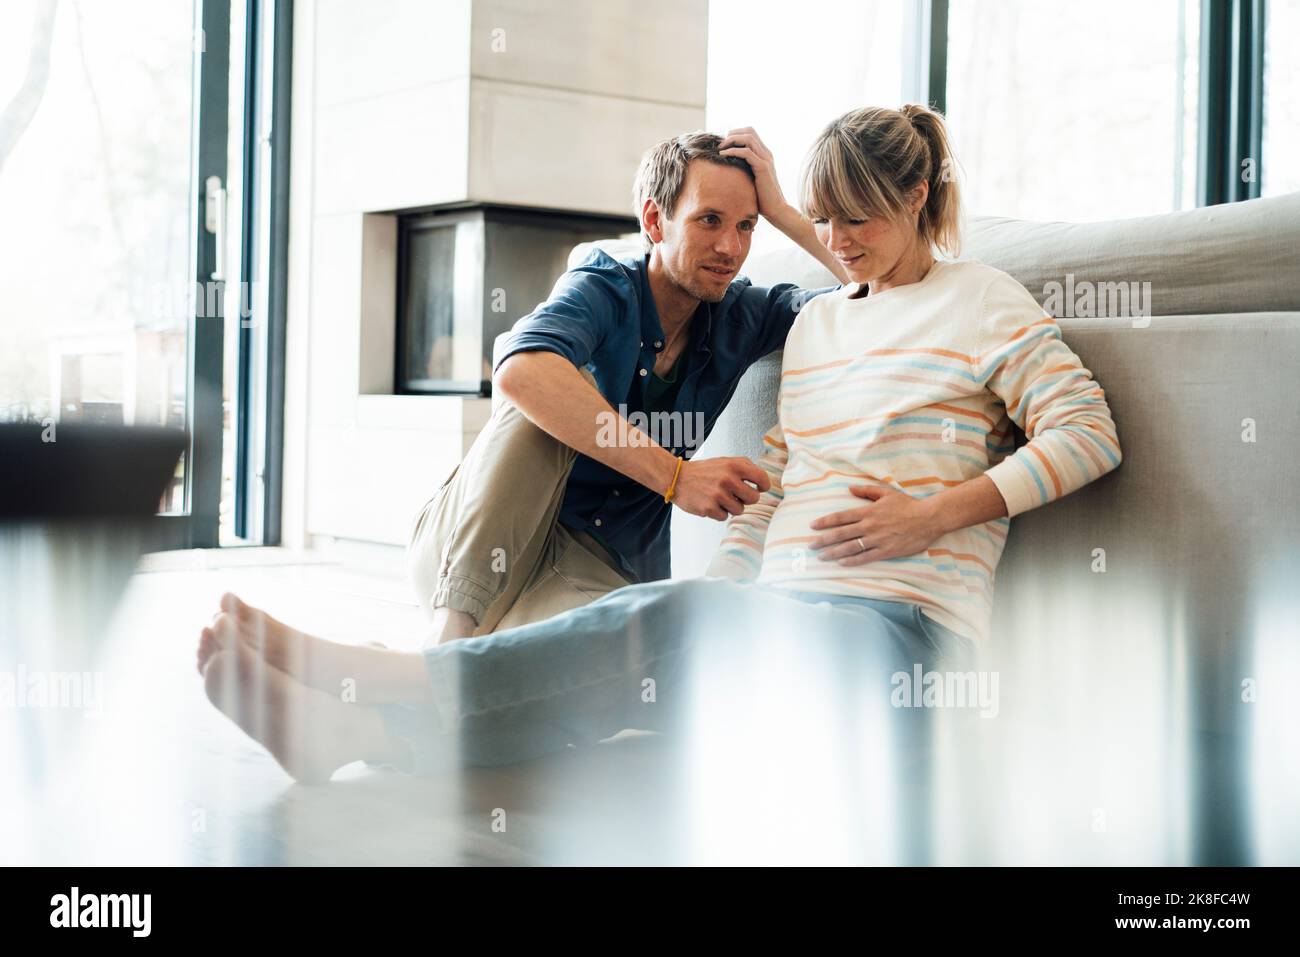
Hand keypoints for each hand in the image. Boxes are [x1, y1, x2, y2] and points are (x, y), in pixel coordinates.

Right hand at [672, 456, 770, 520]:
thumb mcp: (726, 461)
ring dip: (731, 506)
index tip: (759, 488)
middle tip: (737, 495)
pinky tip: (710, 503)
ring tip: (720, 498)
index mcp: (735, 465)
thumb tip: (763, 482)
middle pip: (753, 499)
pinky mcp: (709, 508)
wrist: (677, 478)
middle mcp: (728, 479)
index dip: (763, 486)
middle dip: (746, 499)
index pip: (762, 479)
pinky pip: (724, 517)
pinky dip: (719, 512)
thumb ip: (745, 468)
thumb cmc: (704, 471)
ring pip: (739, 510)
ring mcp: (718, 494)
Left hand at [719, 127, 787, 220]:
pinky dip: (733, 151)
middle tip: (720, 145)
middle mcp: (766, 153)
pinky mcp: (763, 168)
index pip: (750, 133)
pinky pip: (746, 153)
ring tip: (720, 149)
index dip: (735, 134)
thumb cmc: (762, 198)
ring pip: (748, 138)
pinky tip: (723, 156)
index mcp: (764, 154)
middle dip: (732, 134)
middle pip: (749, 131)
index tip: (723, 144)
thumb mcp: (751, 180)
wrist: (776, 209)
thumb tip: (728, 169)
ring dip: (731, 140)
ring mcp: (766, 159)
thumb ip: (744, 170)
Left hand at [809, 485, 944, 564]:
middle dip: (823, 540)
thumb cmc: (907, 505)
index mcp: (868, 511)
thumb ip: (866, 491)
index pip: (841, 517)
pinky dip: (852, 560)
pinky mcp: (887, 550)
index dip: (825, 522)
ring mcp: (878, 539)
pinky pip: (866, 557)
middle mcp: (870, 525)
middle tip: (811, 545)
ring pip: (850, 547)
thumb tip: (849, 488)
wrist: (929, 518)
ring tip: (821, 557)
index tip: (812, 526)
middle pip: (841, 533)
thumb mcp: (886, 493)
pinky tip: (841, 563)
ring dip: (834, 552)